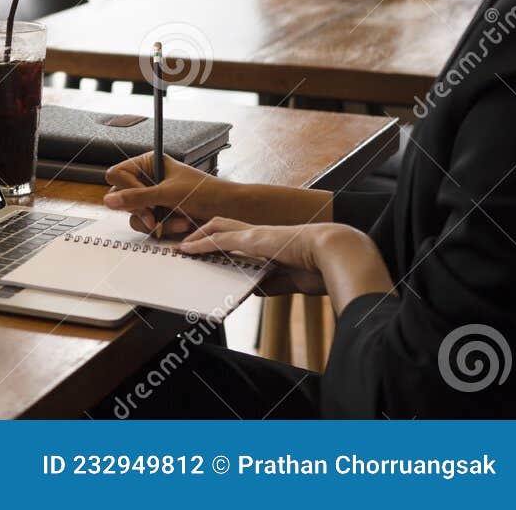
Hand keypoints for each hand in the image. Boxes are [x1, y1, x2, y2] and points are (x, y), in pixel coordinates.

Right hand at [102, 153, 233, 238]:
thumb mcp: (168, 194)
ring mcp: (153, 198)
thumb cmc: (205, 193)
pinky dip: (163, 228)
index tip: (144, 199)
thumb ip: (136, 198)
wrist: (230, 211)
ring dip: (155, 221)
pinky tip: (181, 224)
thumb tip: (107, 201)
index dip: (127, 188)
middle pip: (122, 196)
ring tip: (178, 220)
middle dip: (142, 209)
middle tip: (156, 216)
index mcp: (148, 163)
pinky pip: (146, 225)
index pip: (118, 174)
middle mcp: (147, 179)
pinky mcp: (159, 215)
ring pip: (133, 214)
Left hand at [177, 218, 356, 295]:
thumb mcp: (290, 280)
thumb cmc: (323, 266)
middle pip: (222, 226)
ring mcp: (255, 234)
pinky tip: (188, 249)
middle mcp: (260, 234)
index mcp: (270, 243)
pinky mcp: (253, 239)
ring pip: (216, 229)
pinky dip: (202, 244)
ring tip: (177, 246)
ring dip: (195, 238)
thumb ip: (271, 283)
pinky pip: (221, 239)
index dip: (220, 240)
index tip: (204, 249)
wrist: (338, 254)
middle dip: (200, 233)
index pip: (238, 238)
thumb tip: (253, 289)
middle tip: (182, 243)